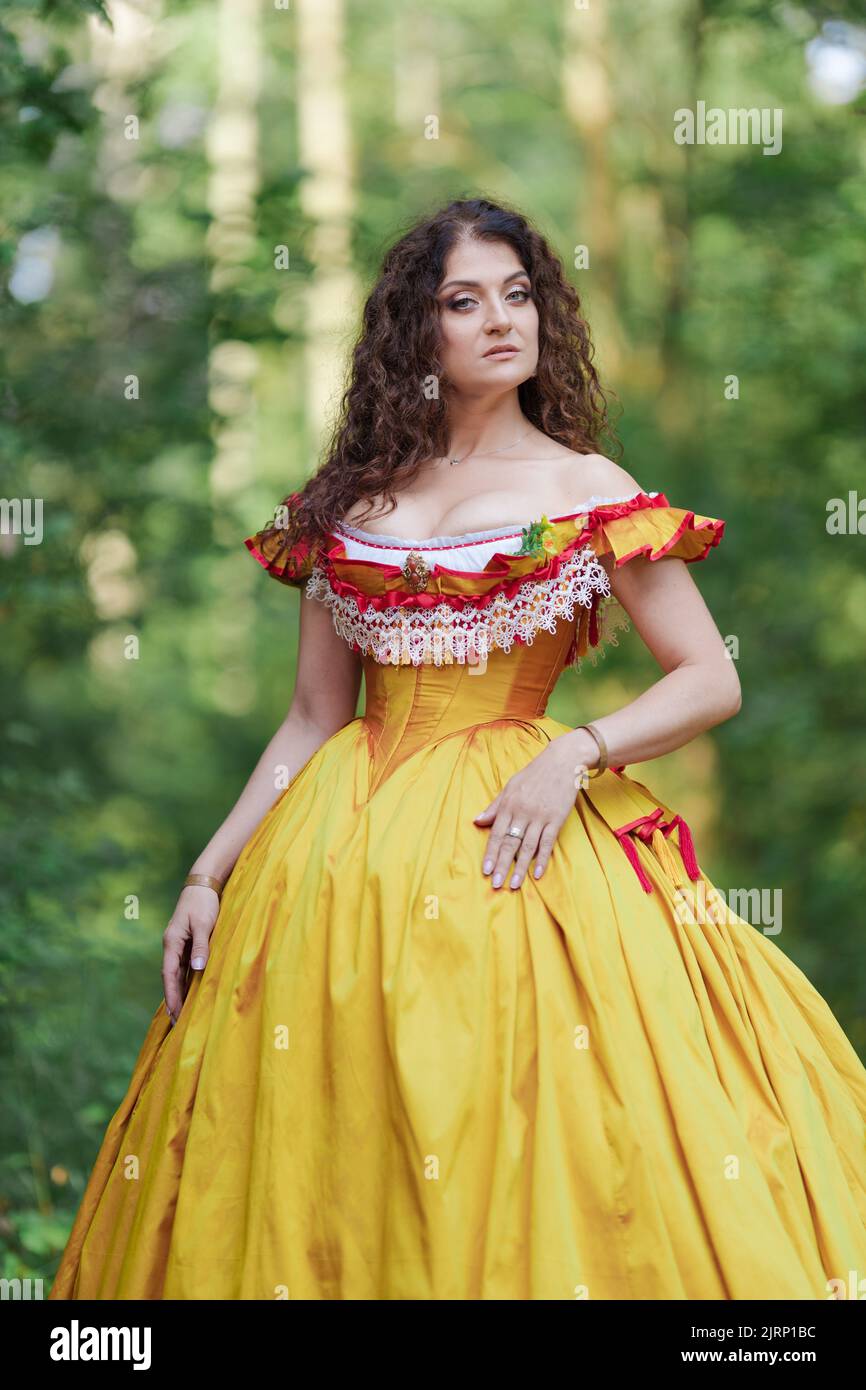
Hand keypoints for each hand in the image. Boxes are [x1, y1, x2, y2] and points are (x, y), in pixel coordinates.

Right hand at [162, 884, 220, 1025]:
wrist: (202, 883)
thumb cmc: (203, 902)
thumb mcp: (204, 924)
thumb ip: (201, 946)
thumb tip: (198, 968)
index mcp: (172, 942)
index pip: (169, 974)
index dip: (172, 995)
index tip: (174, 1013)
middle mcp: (172, 945)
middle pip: (171, 977)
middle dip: (173, 999)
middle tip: (177, 1022)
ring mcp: (179, 944)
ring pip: (177, 973)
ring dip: (179, 992)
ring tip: (182, 1013)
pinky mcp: (187, 942)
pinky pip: (184, 966)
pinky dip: (185, 980)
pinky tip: (189, 992)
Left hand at [473, 729, 597, 888]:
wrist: (562, 761)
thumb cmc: (534, 774)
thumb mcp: (510, 786)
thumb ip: (495, 806)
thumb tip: (477, 821)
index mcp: (509, 804)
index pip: (496, 833)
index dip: (490, 853)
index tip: (486, 870)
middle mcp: (522, 812)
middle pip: (509, 844)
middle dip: (502, 865)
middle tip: (496, 885)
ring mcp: (540, 817)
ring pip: (527, 847)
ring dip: (520, 867)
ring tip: (513, 884)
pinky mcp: (556, 819)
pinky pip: (547, 842)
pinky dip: (542, 858)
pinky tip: (537, 873)